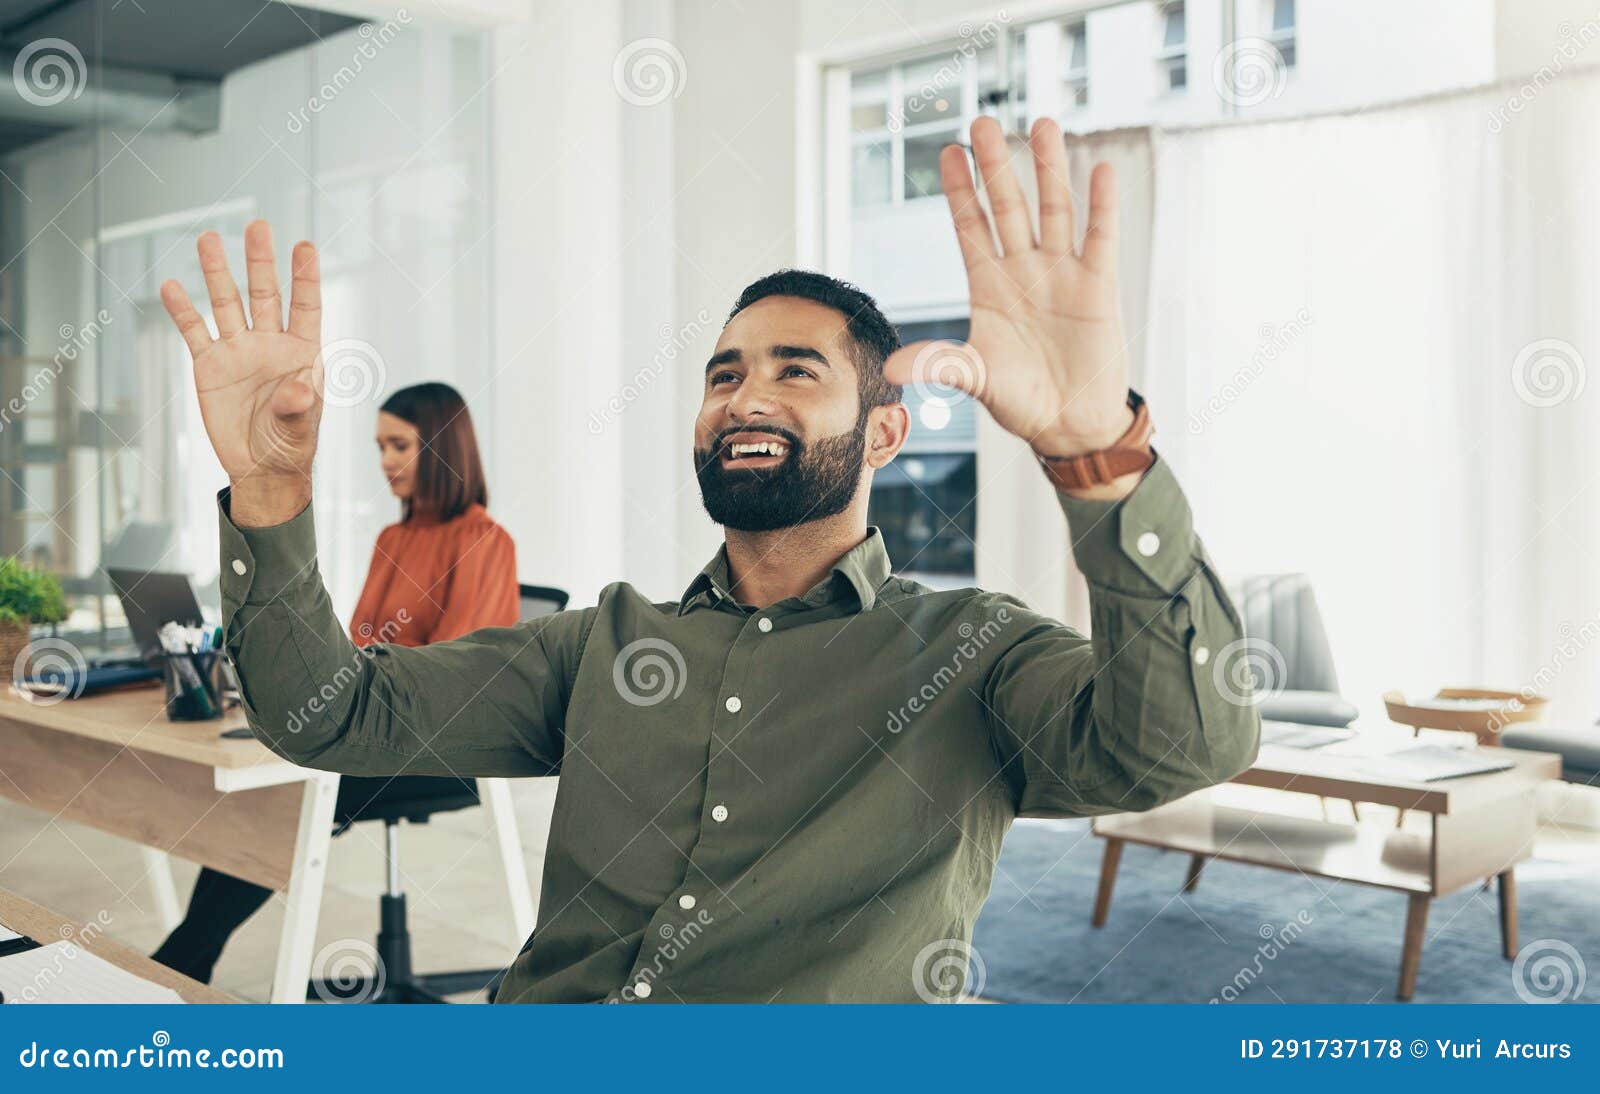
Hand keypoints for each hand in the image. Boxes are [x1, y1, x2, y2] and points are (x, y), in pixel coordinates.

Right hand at [160, 221, 322, 523]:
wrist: (260, 467)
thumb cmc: (292, 445)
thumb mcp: (301, 428)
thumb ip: (300, 407)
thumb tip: (299, 390)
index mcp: (302, 353)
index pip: (305, 307)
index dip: (305, 277)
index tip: (304, 245)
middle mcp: (270, 344)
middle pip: (264, 295)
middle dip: (260, 262)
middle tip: (258, 225)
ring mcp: (238, 351)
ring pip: (227, 304)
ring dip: (217, 273)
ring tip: (209, 238)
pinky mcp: (210, 366)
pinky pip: (195, 332)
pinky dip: (183, 310)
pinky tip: (172, 287)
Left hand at [885, 116, 1132, 459]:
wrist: (1071, 425)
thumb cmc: (1021, 400)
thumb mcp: (975, 379)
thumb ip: (938, 364)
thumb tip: (890, 368)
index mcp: (988, 286)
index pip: (971, 226)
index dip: (961, 191)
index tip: (949, 151)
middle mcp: (1023, 270)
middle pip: (1008, 206)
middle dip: (997, 165)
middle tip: (984, 121)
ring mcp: (1062, 273)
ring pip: (1053, 209)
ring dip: (1049, 168)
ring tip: (1042, 123)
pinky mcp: (1098, 286)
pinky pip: (1100, 237)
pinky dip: (1101, 205)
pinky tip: (1100, 170)